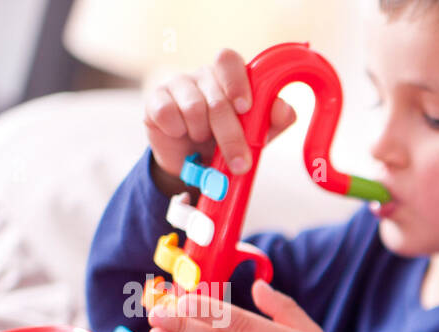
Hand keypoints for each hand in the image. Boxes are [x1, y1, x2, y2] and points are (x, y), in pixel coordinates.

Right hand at [144, 48, 296, 188]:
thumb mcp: (257, 133)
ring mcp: (176, 84)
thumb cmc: (229, 141)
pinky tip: (181, 134)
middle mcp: (202, 75)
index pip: (229, 60)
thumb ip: (274, 119)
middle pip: (217, 98)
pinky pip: (168, 114)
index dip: (237, 82)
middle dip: (231, 136)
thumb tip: (283, 108)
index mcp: (229, 77)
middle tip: (239, 163)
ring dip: (203, 134)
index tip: (245, 108)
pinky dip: (178, 131)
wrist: (195, 163)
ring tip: (204, 140)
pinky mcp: (155, 100)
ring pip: (194, 108)